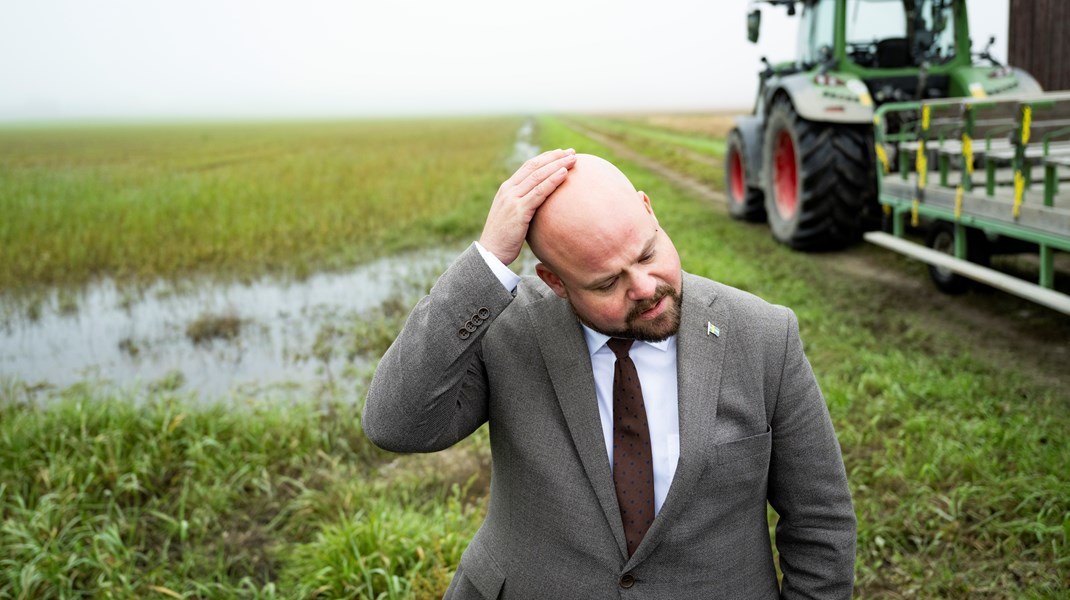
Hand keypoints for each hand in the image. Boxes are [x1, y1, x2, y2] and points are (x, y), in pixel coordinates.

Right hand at [479, 148, 575, 265]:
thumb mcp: (513, 217)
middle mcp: (508, 190)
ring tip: (573, 159)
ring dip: (557, 165)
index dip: (546, 158)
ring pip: (538, 176)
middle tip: (572, 152)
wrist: (490, 253)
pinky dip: (552, 181)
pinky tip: (565, 174)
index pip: (528, 166)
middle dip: (554, 157)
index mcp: (507, 189)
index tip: (561, 153)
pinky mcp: (518, 211)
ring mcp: (512, 200)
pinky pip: (539, 192)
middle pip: (534, 167)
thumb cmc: (505, 239)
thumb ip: (523, 206)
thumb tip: (541, 205)